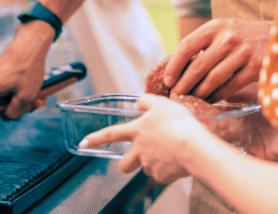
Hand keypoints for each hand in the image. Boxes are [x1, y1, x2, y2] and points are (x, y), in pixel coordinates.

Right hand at [0, 20, 54, 118]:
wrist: (32, 44)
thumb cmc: (27, 66)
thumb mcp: (25, 96)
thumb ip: (14, 113)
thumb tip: (9, 116)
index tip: (1, 113)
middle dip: (12, 108)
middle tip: (29, 105)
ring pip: (5, 98)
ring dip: (21, 100)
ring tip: (37, 97)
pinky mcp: (3, 74)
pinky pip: (10, 89)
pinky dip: (22, 91)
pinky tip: (36, 91)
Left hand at [80, 94, 200, 182]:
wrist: (195, 146)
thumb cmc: (179, 123)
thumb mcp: (162, 103)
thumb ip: (146, 101)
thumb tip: (137, 102)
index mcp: (136, 131)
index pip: (110, 134)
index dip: (95, 137)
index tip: (83, 142)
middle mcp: (139, 150)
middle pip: (124, 165)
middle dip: (127, 163)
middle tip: (138, 157)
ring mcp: (149, 165)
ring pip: (146, 168)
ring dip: (153, 162)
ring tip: (170, 152)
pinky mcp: (162, 176)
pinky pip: (162, 174)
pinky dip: (168, 169)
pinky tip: (178, 159)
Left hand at [164, 18, 271, 100]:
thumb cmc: (244, 36)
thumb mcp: (224, 30)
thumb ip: (204, 44)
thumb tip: (178, 69)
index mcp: (215, 26)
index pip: (186, 46)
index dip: (174, 66)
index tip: (168, 80)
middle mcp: (228, 37)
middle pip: (198, 66)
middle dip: (184, 84)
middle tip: (176, 95)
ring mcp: (243, 52)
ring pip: (213, 79)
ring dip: (199, 92)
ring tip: (192, 99)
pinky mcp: (255, 67)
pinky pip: (230, 86)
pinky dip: (218, 96)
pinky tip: (211, 99)